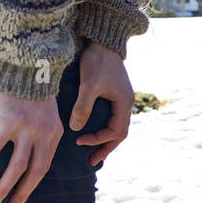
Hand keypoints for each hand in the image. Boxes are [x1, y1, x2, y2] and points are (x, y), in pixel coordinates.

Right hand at [0, 91, 62, 202]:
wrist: (29, 67)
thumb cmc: (33, 92)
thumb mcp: (46, 115)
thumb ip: (41, 134)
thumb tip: (30, 153)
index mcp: (54, 134)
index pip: (43, 166)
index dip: (31, 184)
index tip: (21, 197)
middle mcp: (44, 135)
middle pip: (34, 171)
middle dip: (21, 192)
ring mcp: (28, 129)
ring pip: (16, 166)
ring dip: (4, 186)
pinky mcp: (10, 122)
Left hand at [72, 41, 134, 164]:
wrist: (103, 41)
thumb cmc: (97, 62)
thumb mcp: (89, 85)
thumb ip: (83, 107)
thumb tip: (75, 128)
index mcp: (124, 103)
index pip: (114, 131)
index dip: (97, 139)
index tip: (79, 141)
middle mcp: (126, 103)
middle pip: (120, 133)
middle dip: (106, 148)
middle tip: (92, 161)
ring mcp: (121, 99)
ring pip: (118, 126)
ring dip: (106, 140)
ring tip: (93, 152)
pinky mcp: (115, 94)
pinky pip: (113, 118)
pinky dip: (105, 129)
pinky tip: (94, 131)